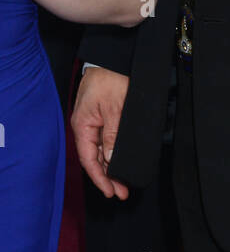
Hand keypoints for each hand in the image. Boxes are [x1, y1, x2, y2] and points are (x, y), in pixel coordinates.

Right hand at [71, 66, 130, 198]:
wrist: (115, 59)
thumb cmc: (111, 79)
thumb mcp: (115, 110)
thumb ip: (113, 137)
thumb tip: (111, 161)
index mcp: (83, 125)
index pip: (88, 159)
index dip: (99, 177)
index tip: (110, 191)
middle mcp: (86, 127)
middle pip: (95, 159)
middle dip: (108, 177)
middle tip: (122, 192)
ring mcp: (94, 124)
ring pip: (101, 153)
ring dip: (111, 168)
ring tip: (124, 184)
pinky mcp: (104, 120)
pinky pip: (106, 143)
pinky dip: (113, 155)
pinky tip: (121, 165)